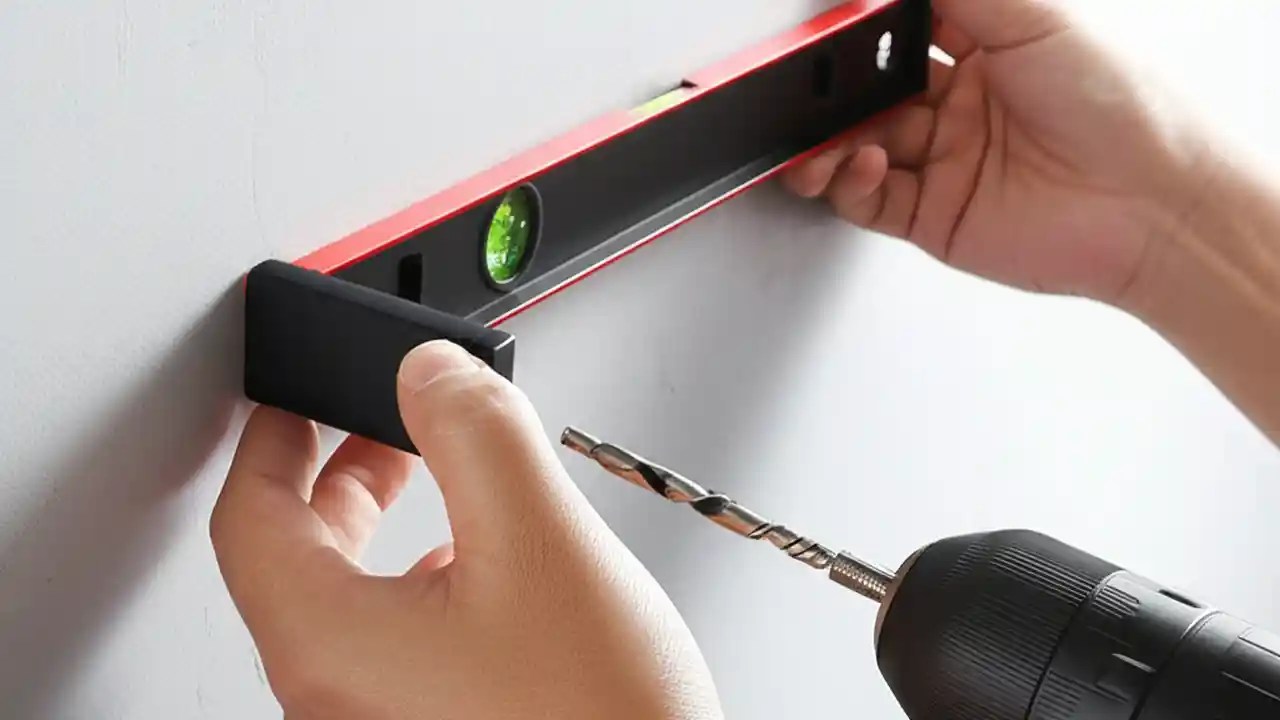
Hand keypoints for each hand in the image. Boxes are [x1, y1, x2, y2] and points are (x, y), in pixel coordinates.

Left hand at [210, 341, 723, 718]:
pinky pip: (392, 631)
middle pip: (297, 555)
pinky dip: (416, 569)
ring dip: (380, 516)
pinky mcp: (429, 719)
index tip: (293, 391)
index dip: (270, 438)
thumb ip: (476, 432)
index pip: (250, 520)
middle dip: (336, 467)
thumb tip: (431, 371)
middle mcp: (339, 691)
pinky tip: (471, 552)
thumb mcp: (541, 540)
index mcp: (333, 644)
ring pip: (349, 593)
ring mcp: (382, 713)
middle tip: (371, 413)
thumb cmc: (598, 719)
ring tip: (430, 465)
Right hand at [783, 0, 1212, 304]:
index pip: (898, 36)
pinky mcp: (933, 218)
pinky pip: (866, 200)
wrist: (1152, 204)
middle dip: (831, 90)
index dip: (861, 31)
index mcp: (984, 54)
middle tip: (811, 79)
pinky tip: (860, 162)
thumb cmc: (1121, 106)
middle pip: (868, 95)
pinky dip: (848, 182)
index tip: (833, 22)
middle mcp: (958, 110)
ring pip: (855, 148)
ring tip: (820, 135)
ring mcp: (943, 165)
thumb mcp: (1035, 18)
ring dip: (827, 141)